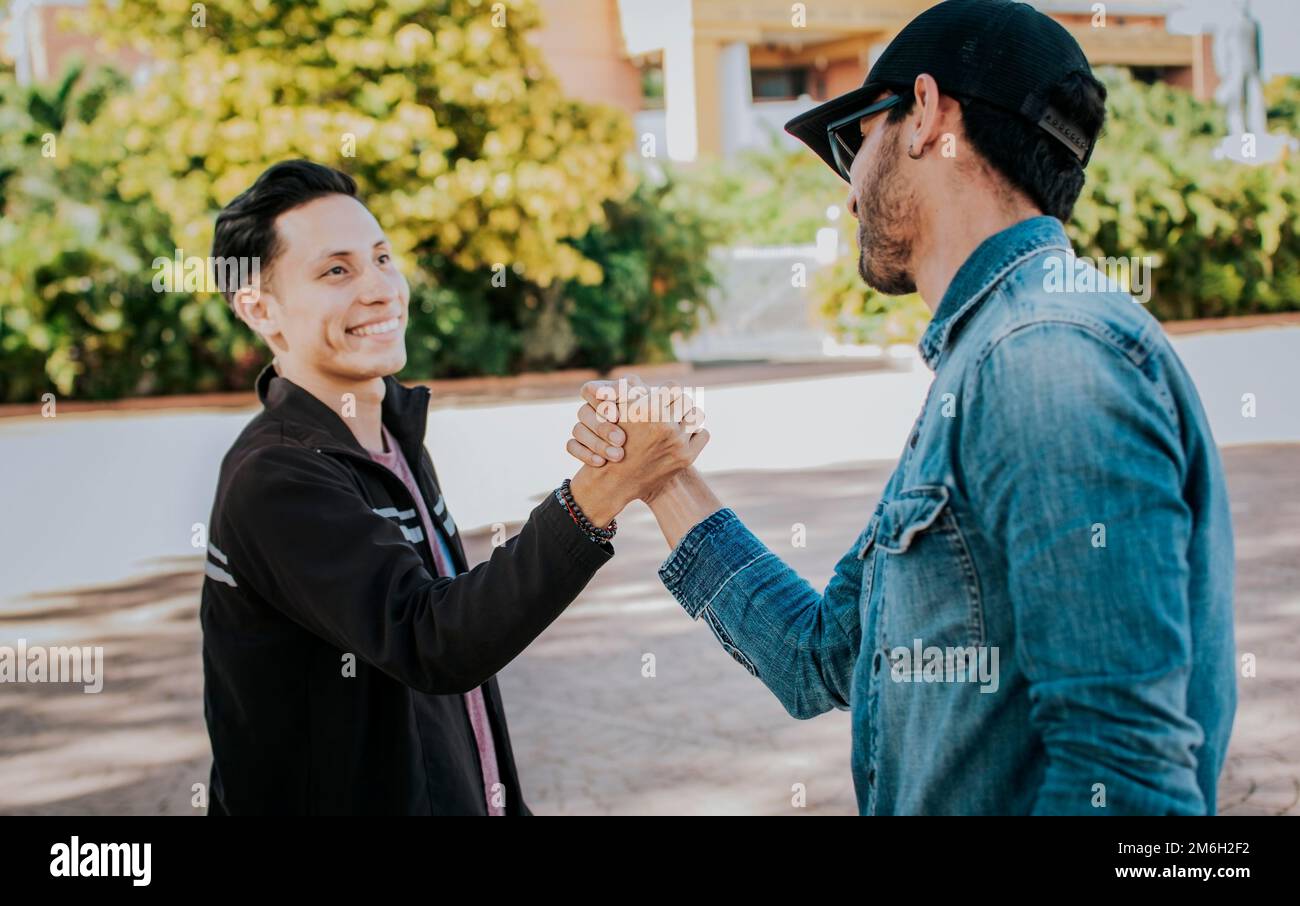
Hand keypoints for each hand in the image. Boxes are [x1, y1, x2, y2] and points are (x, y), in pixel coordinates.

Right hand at [566, 376, 708, 524]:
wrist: (615, 481)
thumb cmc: (612, 440)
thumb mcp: (616, 411)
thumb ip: (627, 389)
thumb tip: (637, 377)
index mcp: (647, 409)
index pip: (673, 387)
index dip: (667, 392)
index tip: (662, 398)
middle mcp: (664, 426)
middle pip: (686, 400)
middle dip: (678, 404)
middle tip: (670, 410)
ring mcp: (677, 443)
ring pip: (695, 416)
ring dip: (687, 417)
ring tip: (677, 422)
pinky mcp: (686, 458)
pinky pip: (702, 434)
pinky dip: (695, 433)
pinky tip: (683, 436)